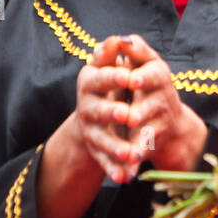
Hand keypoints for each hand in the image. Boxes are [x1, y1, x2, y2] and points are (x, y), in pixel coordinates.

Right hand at [75, 36, 145, 183]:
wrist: (95, 113)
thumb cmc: (107, 83)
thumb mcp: (107, 65)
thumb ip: (113, 53)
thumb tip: (119, 39)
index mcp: (88, 83)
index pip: (99, 79)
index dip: (114, 78)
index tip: (129, 76)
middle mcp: (86, 108)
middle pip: (98, 111)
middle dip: (113, 112)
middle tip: (129, 114)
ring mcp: (91, 132)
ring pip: (102, 140)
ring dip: (116, 147)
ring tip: (132, 153)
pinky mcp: (97, 152)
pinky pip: (105, 163)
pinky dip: (115, 171)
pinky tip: (126, 178)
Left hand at [117, 34, 206, 171]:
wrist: (168, 119)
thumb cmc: (147, 82)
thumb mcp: (144, 63)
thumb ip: (133, 51)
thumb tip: (121, 39)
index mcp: (158, 76)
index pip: (153, 75)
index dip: (141, 78)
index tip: (130, 80)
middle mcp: (163, 100)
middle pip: (151, 107)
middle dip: (140, 112)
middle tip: (129, 116)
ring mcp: (160, 124)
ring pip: (148, 134)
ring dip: (139, 143)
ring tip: (130, 150)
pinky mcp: (152, 144)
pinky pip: (143, 155)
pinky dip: (134, 164)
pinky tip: (126, 173)